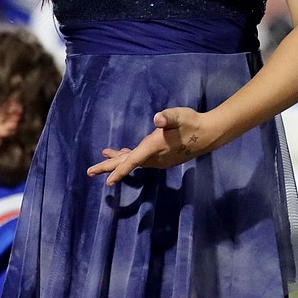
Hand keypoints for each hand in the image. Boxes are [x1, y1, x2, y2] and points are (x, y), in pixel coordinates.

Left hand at [86, 107, 216, 186]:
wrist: (208, 134)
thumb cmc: (191, 122)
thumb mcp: (179, 115)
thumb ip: (168, 117)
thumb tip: (158, 118)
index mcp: (153, 147)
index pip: (133, 161)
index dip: (119, 170)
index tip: (107, 181)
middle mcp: (154, 157)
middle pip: (127, 163)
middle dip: (108, 167)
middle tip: (89, 171)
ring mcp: (158, 159)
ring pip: (133, 160)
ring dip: (118, 159)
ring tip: (103, 156)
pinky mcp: (162, 156)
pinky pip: (140, 159)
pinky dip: (129, 156)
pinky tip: (124, 152)